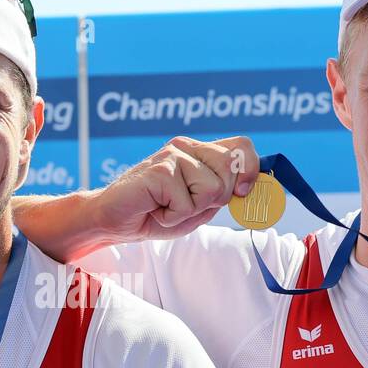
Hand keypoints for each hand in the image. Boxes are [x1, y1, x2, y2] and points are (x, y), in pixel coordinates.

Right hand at [93, 136, 259, 243]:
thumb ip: (224, 194)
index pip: (241, 146)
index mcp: (200, 151)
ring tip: (166, 207)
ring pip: (213, 189)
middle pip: (232, 168)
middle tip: (185, 204)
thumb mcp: (199, 206)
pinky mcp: (160, 170)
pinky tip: (154, 209)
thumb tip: (252, 188)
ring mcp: (173, 155)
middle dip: (217, 198)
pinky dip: (172, 216)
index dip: (250, 169)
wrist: (115, 221)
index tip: (243, 192)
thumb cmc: (156, 213)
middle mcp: (187, 147)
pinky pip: (187, 203)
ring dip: (190, 210)